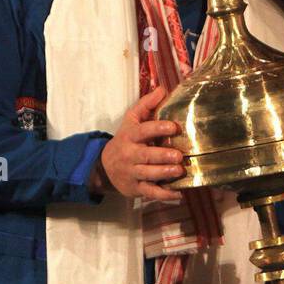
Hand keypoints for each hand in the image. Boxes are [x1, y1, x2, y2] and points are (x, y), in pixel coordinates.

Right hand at [94, 86, 184, 201]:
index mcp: (130, 136)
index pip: (143, 131)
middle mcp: (129, 155)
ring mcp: (132, 173)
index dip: (157, 128)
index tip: (174, 126)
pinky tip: (178, 194)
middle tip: (179, 156)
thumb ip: (146, 105)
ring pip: (148, 174)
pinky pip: (150, 193)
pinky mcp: (135, 188)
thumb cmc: (125, 140)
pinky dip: (164, 195)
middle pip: (145, 156)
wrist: (103, 166)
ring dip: (164, 174)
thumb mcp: (131, 121)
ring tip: (179, 171)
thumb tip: (162, 89)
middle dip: (162, 156)